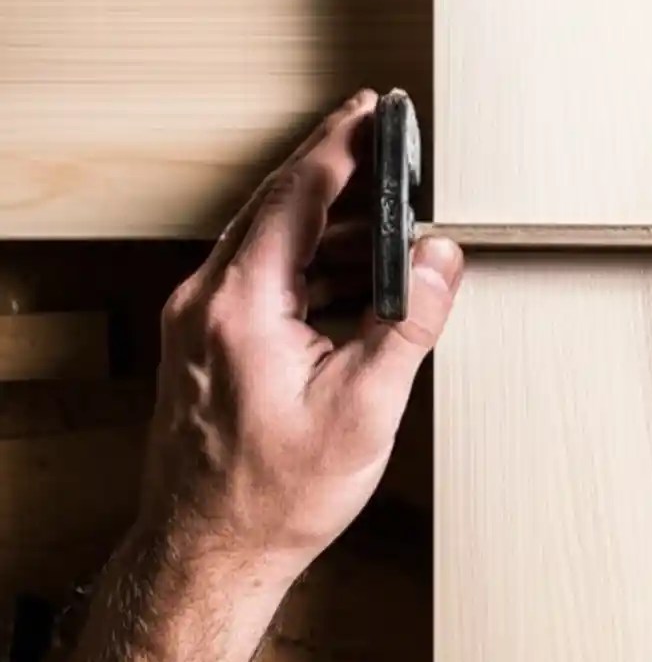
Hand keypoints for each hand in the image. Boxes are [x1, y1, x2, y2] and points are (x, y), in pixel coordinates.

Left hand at [142, 90, 461, 587]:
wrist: (211, 549)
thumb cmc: (273, 492)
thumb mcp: (362, 407)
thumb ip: (406, 321)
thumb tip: (439, 259)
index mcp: (240, 303)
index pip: (295, 194)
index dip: (340, 145)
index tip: (371, 111)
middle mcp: (208, 300)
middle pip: (279, 207)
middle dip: (339, 174)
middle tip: (387, 148)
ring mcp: (202, 319)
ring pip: (272, 242)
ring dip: (332, 228)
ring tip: (391, 225)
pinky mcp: (210, 339)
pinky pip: (263, 276)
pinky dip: (313, 266)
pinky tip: (355, 280)